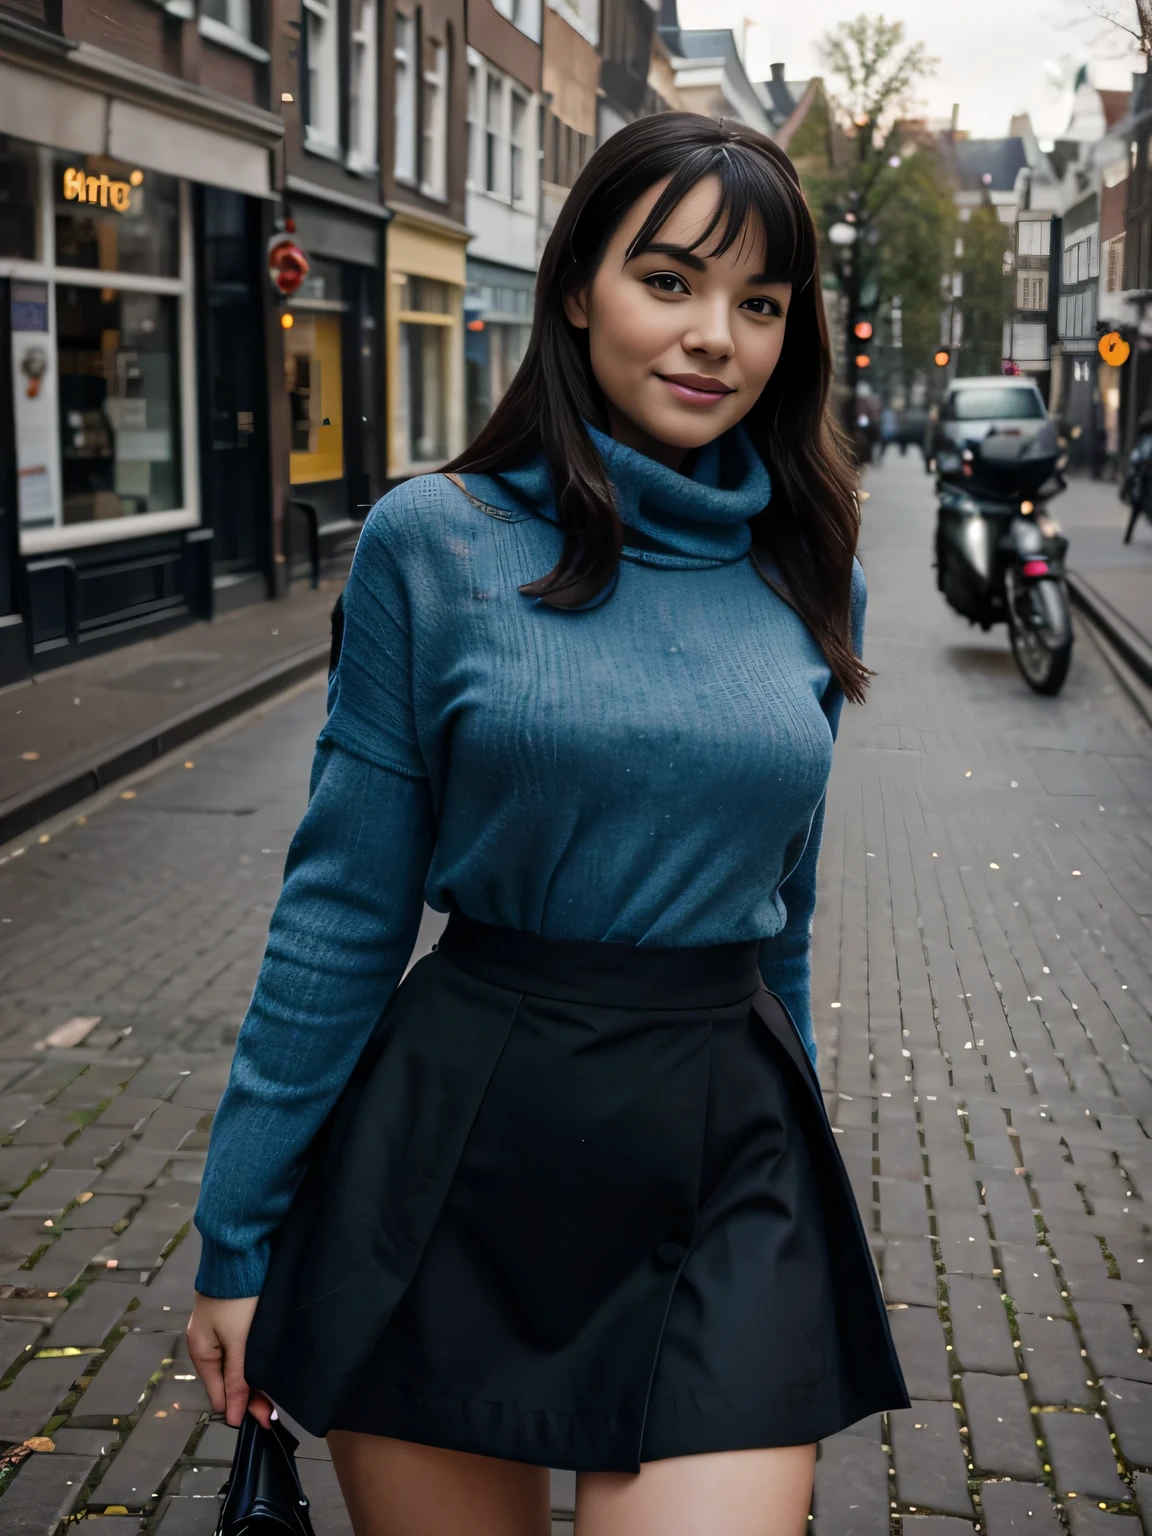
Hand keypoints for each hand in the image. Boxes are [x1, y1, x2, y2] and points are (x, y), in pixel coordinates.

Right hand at [186, 1293, 273, 1427]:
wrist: (240, 1255)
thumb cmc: (237, 1299)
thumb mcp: (238, 1341)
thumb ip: (237, 1378)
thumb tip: (232, 1418)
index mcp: (201, 1353)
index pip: (218, 1394)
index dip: (240, 1408)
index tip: (265, 1420)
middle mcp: (206, 1346)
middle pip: (228, 1381)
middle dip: (251, 1396)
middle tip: (276, 1413)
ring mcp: (218, 1333)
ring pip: (236, 1367)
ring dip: (254, 1380)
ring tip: (277, 1398)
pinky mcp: (231, 1322)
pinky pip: (240, 1352)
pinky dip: (253, 1363)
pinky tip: (268, 1371)